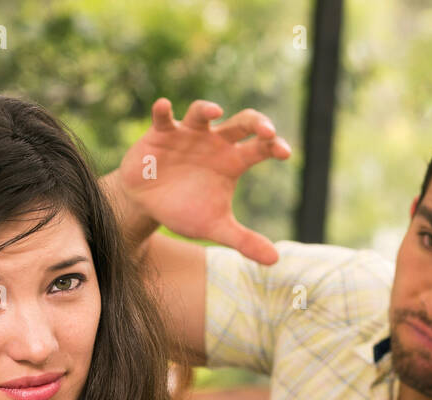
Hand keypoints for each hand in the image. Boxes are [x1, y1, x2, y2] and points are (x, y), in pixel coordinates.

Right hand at [114, 97, 290, 263]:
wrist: (147, 205)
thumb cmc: (185, 209)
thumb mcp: (214, 227)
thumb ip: (243, 241)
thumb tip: (274, 261)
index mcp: (232, 161)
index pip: (259, 148)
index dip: (273, 146)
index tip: (284, 152)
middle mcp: (215, 142)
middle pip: (241, 123)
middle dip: (255, 122)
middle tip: (266, 129)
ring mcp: (188, 135)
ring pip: (202, 113)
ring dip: (207, 109)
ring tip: (214, 111)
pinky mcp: (161, 133)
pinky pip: (164, 118)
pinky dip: (163, 111)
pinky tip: (164, 106)